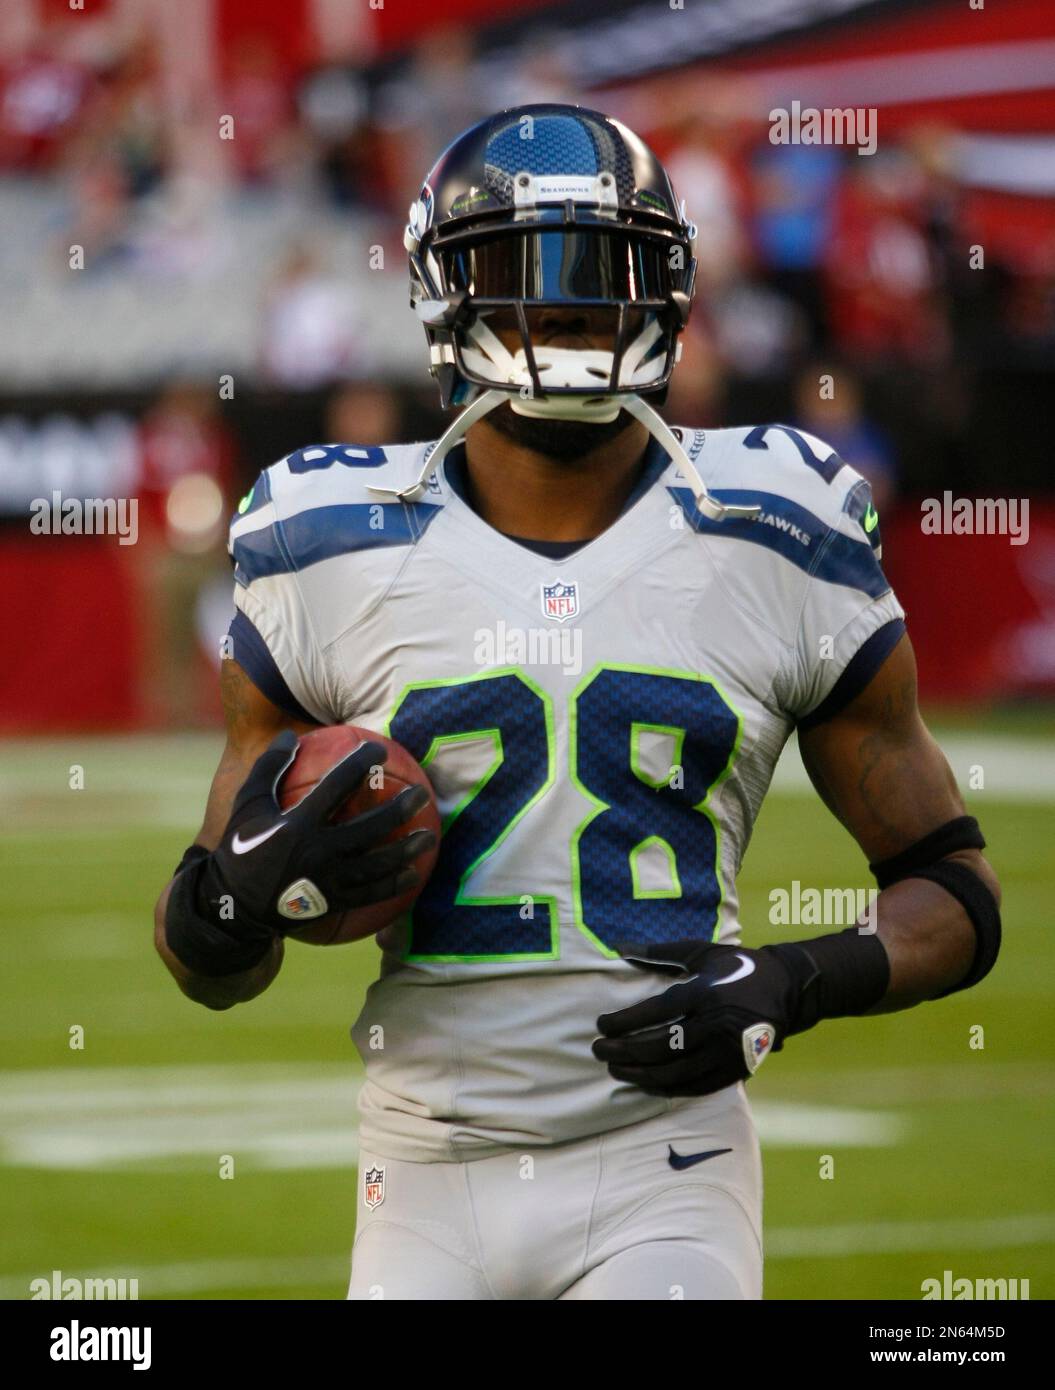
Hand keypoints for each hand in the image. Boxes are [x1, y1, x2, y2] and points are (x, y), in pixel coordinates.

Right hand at [198, 729, 434, 937]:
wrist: (232, 905)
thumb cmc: (241, 846)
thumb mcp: (247, 804)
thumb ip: (269, 767)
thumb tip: (291, 735)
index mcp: (297, 824)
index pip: (336, 785)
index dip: (360, 763)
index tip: (379, 747)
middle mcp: (317, 852)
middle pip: (369, 828)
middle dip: (399, 809)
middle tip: (422, 794)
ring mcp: (328, 881)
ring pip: (377, 865)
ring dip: (406, 850)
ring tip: (428, 837)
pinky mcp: (333, 903)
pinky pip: (371, 895)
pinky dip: (395, 885)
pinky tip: (415, 875)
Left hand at [593, 939, 817, 1097]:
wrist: (788, 989)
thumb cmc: (738, 966)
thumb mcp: (701, 952)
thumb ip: (659, 953)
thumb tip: (619, 948)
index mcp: (705, 992)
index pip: (655, 1012)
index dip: (623, 1022)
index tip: (600, 1025)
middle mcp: (716, 1024)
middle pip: (660, 1045)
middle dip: (623, 1051)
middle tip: (598, 1051)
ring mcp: (727, 1051)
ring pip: (675, 1072)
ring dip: (639, 1074)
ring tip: (615, 1069)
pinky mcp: (736, 1070)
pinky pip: (696, 1087)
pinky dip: (667, 1089)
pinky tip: (645, 1084)